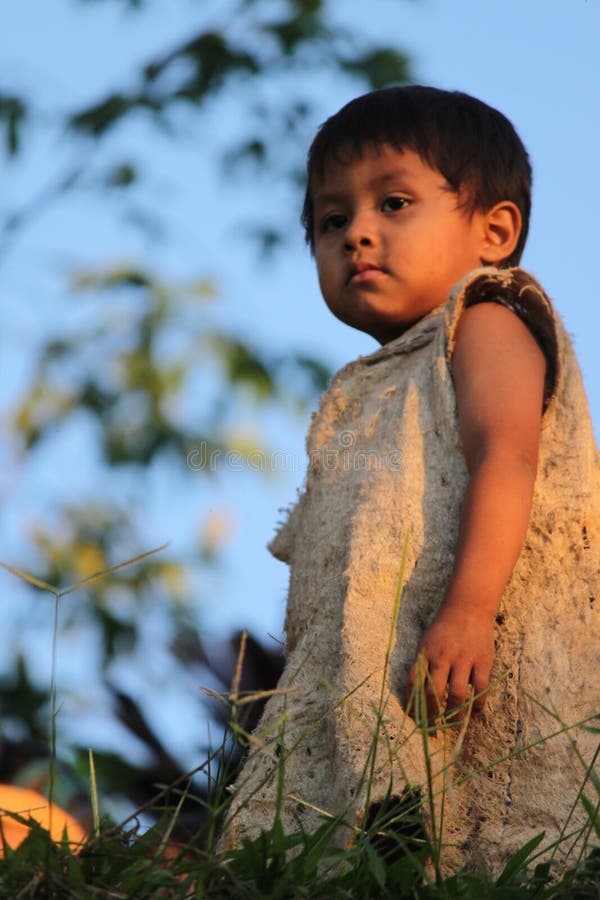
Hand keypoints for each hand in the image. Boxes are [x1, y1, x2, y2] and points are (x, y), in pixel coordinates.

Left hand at [406, 608, 494, 725]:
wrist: (468, 607)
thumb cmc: (444, 628)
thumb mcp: (426, 642)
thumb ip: (421, 665)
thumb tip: (415, 694)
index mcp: (425, 653)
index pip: (413, 683)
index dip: (413, 704)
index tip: (414, 718)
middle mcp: (442, 657)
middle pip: (433, 693)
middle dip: (431, 715)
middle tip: (433, 729)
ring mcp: (463, 659)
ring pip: (457, 694)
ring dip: (454, 713)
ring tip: (453, 721)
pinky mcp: (482, 661)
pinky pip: (480, 688)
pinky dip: (477, 704)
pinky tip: (474, 712)